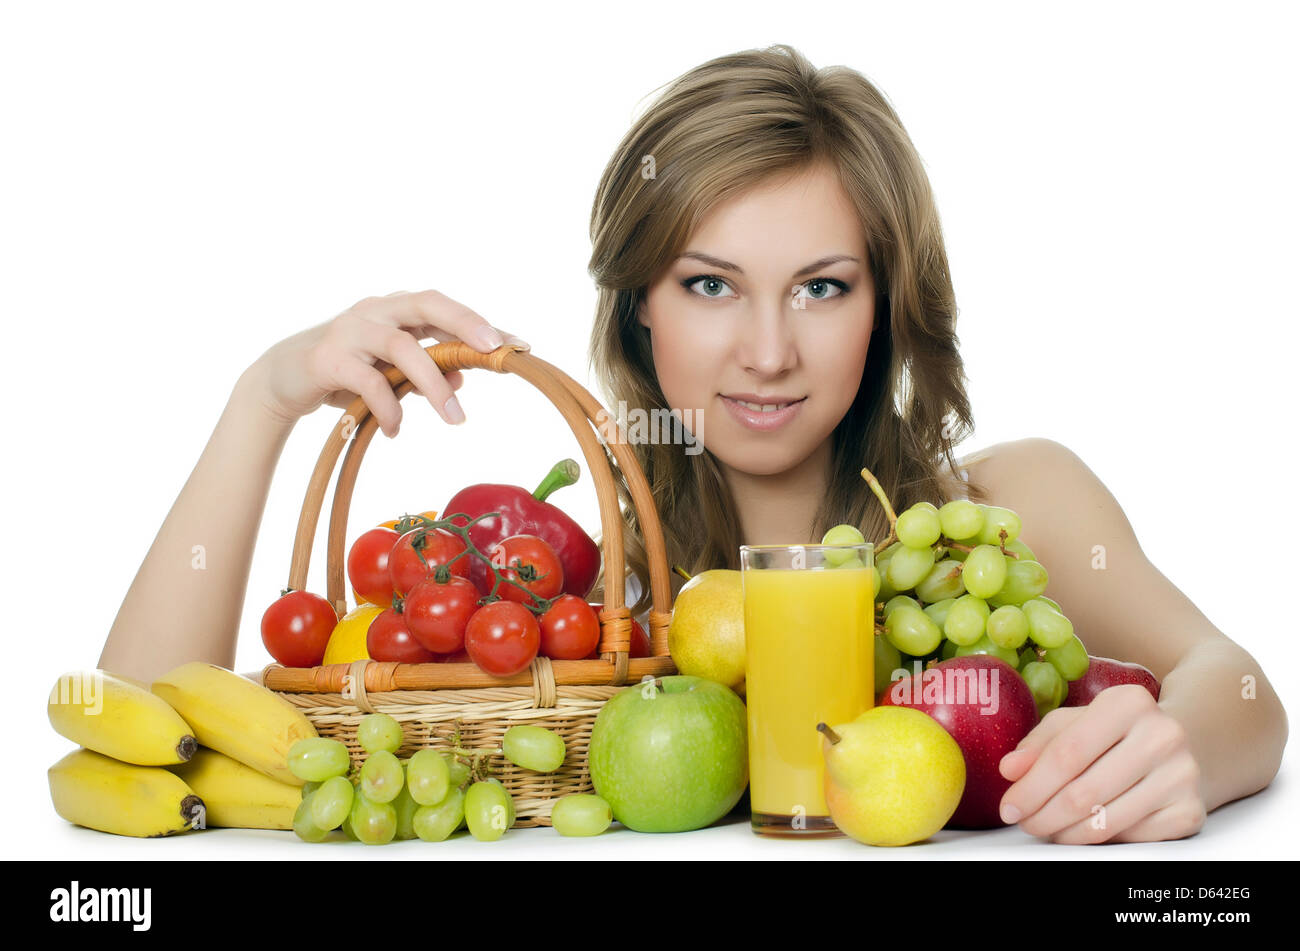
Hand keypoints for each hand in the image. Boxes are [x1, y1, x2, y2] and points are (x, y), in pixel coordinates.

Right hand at [248, 289, 528, 434]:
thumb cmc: (346, 372)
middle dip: (465, 325)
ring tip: (455, 418)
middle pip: (427, 304)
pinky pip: (367, 381)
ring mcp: (350, 330)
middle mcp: (376, 311)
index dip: (483, 325)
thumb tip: (461, 378)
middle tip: (494, 352)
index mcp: (396, 310)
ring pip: (401, 346)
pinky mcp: (328, 357)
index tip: (519, 346)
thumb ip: (425, 371)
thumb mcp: (391, 373)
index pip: (446, 308)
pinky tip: (396, 430)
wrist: (282, 379)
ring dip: (433, 384)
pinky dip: (388, 407)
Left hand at [997, 684, 1206, 843]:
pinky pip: (1130, 837)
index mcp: (1128, 703)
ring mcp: (1182, 775)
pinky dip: (1099, 839)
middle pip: (1083, 792)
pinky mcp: (1190, 811)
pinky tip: (1083, 829)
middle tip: (1024, 822)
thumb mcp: (1074, 724)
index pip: (1067, 753)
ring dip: (1066, 833)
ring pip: (1105, 822)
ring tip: (1047, 828)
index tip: (1008, 806)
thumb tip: (1010, 770)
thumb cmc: (1115, 734)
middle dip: (1043, 815)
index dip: (1031, 786)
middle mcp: (1162, 736)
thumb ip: (1038, 744)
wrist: (1186, 746)